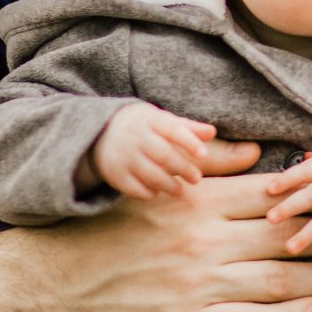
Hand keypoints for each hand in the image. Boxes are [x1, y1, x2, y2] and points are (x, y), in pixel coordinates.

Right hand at [25, 143, 311, 311]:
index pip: (270, 198)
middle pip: (285, 238)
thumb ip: (211, 167)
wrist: (58, 276)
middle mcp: (204, 239)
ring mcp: (198, 282)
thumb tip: (258, 153)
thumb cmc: (110, 226)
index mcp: (198, 200)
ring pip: (277, 279)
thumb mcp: (159, 186)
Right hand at [87, 101, 216, 198]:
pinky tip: (156, 192)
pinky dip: (147, 192)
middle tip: (197, 179)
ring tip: (180, 190)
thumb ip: (187, 127)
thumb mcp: (161, 120)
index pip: (173, 130)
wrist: (99, 131)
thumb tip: (212, 132)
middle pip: (163, 154)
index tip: (204, 155)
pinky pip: (133, 188)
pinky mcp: (113, 173)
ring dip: (168, 184)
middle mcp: (135, 136)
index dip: (190, 142)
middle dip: (183, 168)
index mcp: (149, 119)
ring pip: (150, 173)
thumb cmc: (142, 126)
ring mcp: (122, 155)